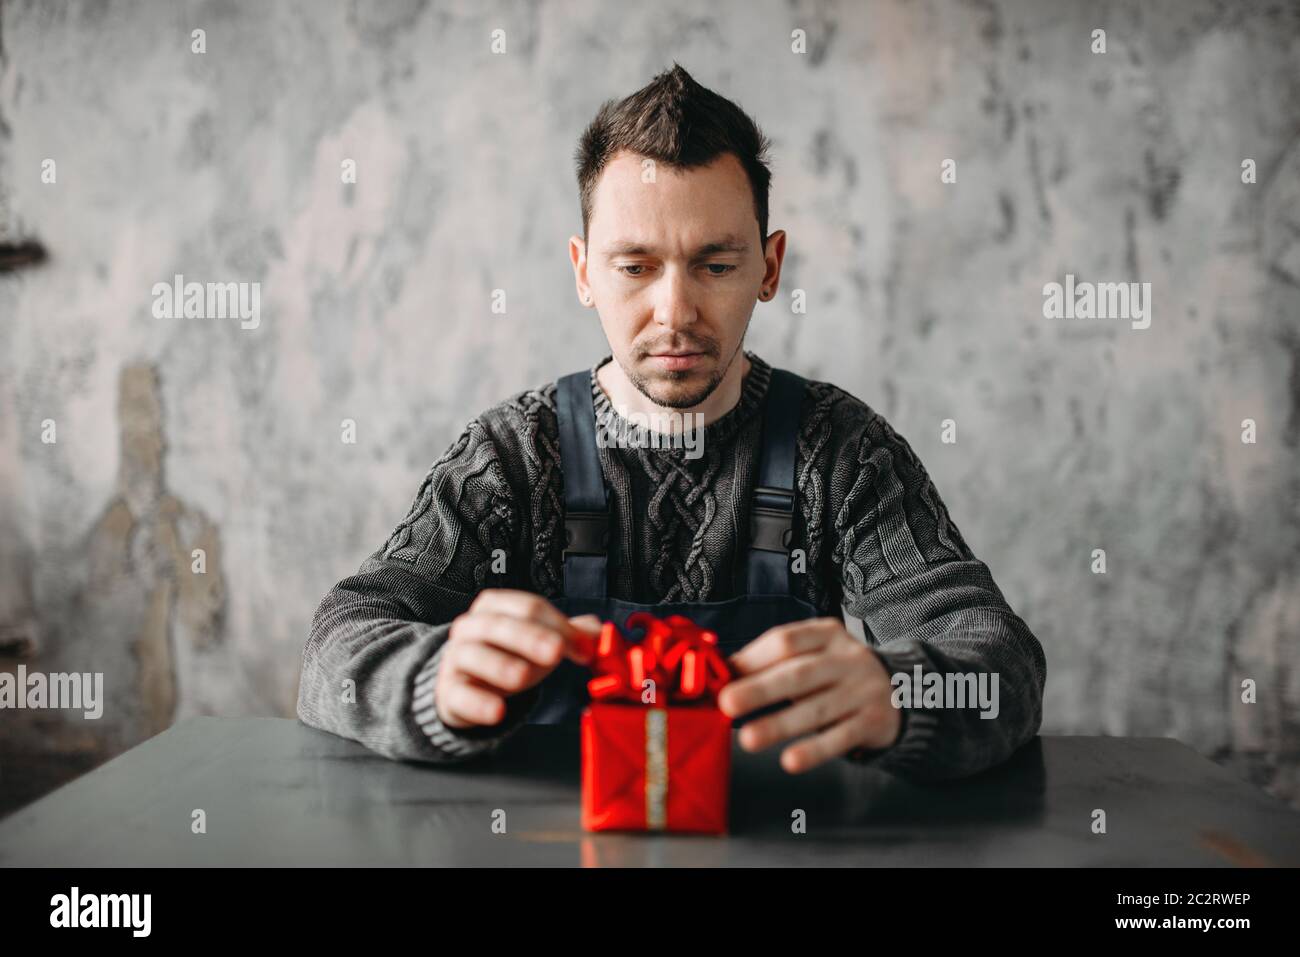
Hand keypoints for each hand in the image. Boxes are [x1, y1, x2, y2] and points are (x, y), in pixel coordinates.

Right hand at [436, 589, 601, 729]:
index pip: (527, 607)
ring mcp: (456, 658)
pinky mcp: (449, 691)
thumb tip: (601, 632)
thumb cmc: (504, 655)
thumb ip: (568, 634)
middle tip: (556, 652)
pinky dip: (479, 703)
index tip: (582, 647)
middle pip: (499, 626)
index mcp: (494, 607)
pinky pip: (460, 695)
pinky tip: (498, 711)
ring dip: (500, 665)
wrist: (465, 684)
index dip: (558, 625)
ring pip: (474, 655)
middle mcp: (470, 627)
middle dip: (530, 637)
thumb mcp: (536, 641)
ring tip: (524, 676)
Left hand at [716, 617, 900, 773]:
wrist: (902, 690)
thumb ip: (774, 662)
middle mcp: (847, 659)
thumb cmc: (838, 674)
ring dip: (780, 724)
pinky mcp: (873, 723)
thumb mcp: (814, 656)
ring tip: (749, 739)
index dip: (753, 658)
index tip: (724, 675)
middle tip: (727, 703)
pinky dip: (814, 750)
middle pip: (799, 673)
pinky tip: (791, 761)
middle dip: (760, 689)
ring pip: (817, 709)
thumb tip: (725, 673)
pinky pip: (840, 738)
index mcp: (827, 635)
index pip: (786, 641)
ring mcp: (863, 691)